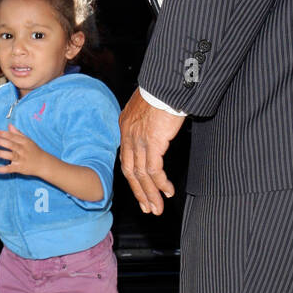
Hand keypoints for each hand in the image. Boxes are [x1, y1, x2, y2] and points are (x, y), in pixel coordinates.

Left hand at [0, 124, 42, 176]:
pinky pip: (8, 169)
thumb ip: (17, 133)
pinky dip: (0, 169)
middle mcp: (22, 150)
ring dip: (0, 153)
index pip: (12, 136)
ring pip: (9, 156)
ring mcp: (20, 160)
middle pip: (10, 145)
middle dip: (0, 141)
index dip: (3, 133)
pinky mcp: (19, 168)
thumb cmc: (34, 151)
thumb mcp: (27, 140)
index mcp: (24, 142)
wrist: (43, 164)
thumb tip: (9, 125)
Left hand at [118, 88, 184, 214]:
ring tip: (157, 208)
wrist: (166, 84)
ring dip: (150, 194)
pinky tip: (167, 191)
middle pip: (130, 171)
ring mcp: (139, 140)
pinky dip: (160, 183)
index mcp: (125, 127)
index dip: (133, 177)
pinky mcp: (152, 143)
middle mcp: (128, 135)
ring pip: (142, 175)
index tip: (140, 190)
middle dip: (139, 192)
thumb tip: (155, 129)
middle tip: (147, 207)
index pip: (126, 158)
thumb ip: (146, 121)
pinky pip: (154, 170)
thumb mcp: (148, 106)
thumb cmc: (161, 90)